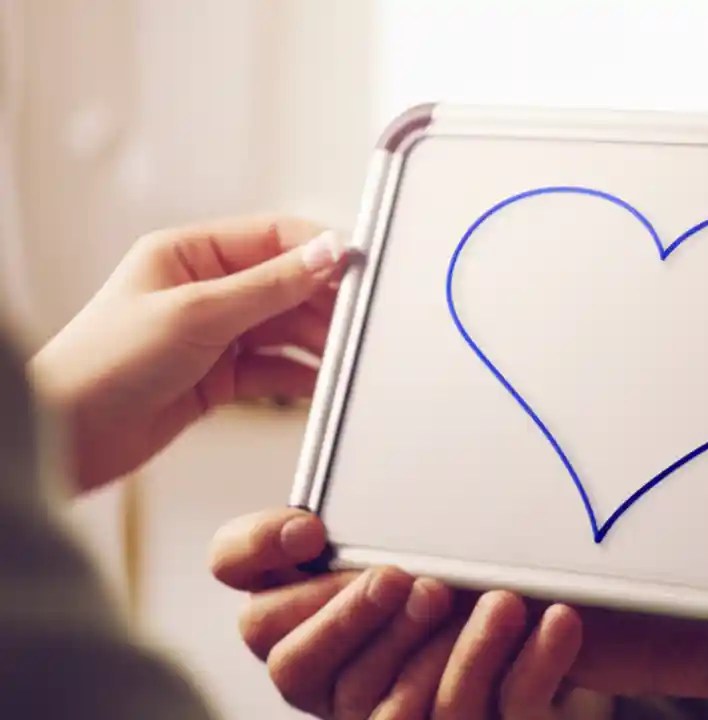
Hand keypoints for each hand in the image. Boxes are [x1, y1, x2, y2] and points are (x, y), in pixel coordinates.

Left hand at [30, 216, 345, 490]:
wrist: (70, 435)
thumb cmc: (104, 362)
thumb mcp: (197, 313)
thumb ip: (269, 285)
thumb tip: (326, 253)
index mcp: (190, 253)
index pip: (273, 237)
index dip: (319, 250)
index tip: (360, 267)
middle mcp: (205, 289)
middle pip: (286, 285)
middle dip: (324, 302)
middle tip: (361, 321)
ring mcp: (214, 333)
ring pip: (284, 328)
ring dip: (318, 341)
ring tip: (348, 356)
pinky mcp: (219, 376)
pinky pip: (274, 368)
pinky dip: (301, 375)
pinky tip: (323, 383)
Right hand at [209, 510, 707, 715]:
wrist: (655, 603)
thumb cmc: (550, 536)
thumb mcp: (480, 493)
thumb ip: (418, 471)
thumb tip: (385, 383)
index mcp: (339, 597)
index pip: (246, 590)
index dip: (258, 558)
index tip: (312, 527)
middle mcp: (367, 659)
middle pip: (291, 666)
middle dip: (346, 620)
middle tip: (405, 574)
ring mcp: (423, 701)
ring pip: (391, 711)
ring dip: (442, 654)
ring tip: (492, 598)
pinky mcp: (496, 719)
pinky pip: (495, 717)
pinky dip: (528, 670)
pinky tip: (560, 622)